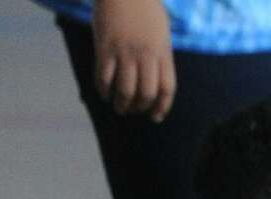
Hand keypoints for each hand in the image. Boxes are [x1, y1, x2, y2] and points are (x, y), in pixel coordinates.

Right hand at [91, 0, 175, 121]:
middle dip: (140, 108)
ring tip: (119, 107)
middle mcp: (146, 55)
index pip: (167, 88)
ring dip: (122, 105)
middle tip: (133, 110)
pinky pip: (104, 78)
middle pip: (146, 94)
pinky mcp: (105, 48)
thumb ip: (161, 54)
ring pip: (125, 91)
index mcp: (162, 51)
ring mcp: (125, 52)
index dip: (162, 107)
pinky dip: (104, 90)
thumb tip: (159, 79)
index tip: (156, 116)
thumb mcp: (161, 30)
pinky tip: (104, 93)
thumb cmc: (144, 6)